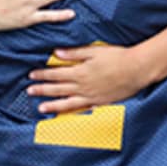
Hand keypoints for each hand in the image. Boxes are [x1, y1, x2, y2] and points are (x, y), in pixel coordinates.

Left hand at [26, 43, 148, 113]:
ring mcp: (91, 96)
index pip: (56, 73)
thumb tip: (57, 52)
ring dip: (52, 105)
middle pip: (58, 88)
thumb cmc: (117, 57)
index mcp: (80, 71)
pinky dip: (71, 112)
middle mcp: (83, 86)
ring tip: (40, 108)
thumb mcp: (95, 50)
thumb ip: (75, 53)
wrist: (137, 70)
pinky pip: (81, 109)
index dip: (43, 74)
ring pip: (67, 102)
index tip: (31, 75)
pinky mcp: (99, 102)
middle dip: (42, 89)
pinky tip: (64, 114)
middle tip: (29, 91)